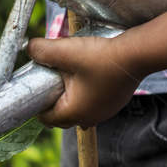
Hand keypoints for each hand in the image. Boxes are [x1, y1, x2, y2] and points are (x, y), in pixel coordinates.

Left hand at [25, 32, 141, 127]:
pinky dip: (86, 94)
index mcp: (74, 113)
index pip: (46, 118)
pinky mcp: (114, 104)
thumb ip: (42, 50)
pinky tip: (88, 75)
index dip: (37, 104)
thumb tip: (29, 48)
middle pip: (62, 117)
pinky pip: (93, 104)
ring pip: (79, 111)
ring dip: (71, 98)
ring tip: (70, 75)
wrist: (137, 54)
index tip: (37, 85)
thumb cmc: (102, 57)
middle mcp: (89, 118)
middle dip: (54, 101)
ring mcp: (104, 113)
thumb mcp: (66, 51)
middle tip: (52, 80)